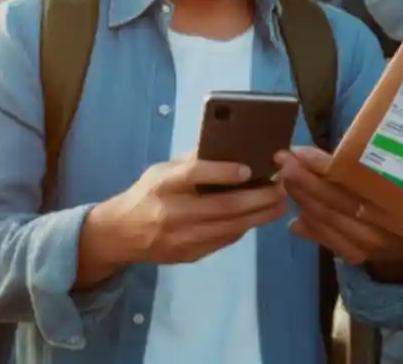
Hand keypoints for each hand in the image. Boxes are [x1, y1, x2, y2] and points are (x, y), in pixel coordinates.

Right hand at [79, 155, 287, 279]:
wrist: (121, 233)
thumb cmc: (148, 193)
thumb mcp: (162, 171)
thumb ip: (192, 162)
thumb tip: (232, 147)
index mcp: (164, 184)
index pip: (195, 175)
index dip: (224, 171)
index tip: (249, 168)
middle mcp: (172, 212)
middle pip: (223, 207)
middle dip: (258, 198)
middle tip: (281, 188)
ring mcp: (181, 238)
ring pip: (229, 227)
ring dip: (259, 216)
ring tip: (279, 203)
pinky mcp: (189, 255)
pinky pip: (224, 240)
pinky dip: (244, 228)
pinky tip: (257, 217)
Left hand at [274, 147, 402, 281]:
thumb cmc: (395, 201)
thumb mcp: (388, 178)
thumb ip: (355, 165)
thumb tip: (314, 152)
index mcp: (395, 192)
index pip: (353, 177)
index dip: (322, 165)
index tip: (297, 151)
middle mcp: (384, 219)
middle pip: (336, 198)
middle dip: (304, 180)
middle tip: (282, 163)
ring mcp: (370, 241)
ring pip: (328, 218)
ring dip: (302, 200)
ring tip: (283, 181)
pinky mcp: (357, 255)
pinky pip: (327, 238)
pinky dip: (310, 225)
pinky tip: (294, 214)